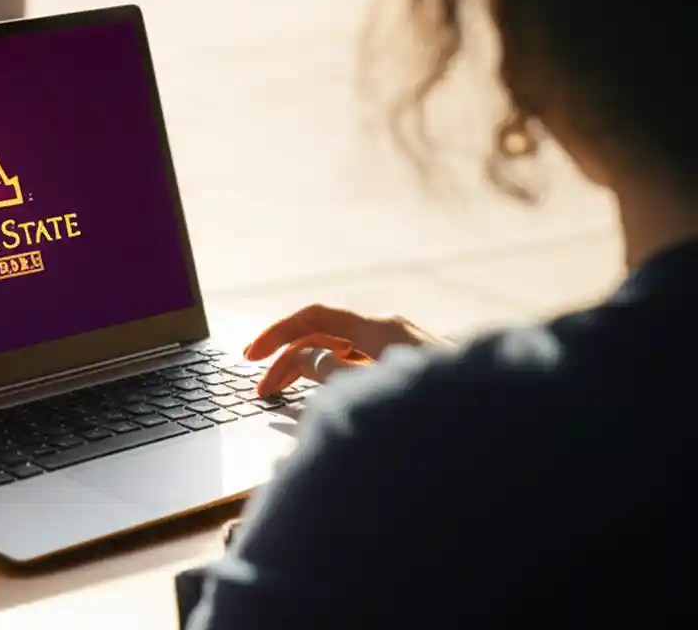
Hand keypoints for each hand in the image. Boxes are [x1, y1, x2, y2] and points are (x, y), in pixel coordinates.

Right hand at [243, 304, 442, 395]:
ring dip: (308, 373)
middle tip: (260, 392)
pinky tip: (319, 400)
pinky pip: (359, 369)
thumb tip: (303, 360)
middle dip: (288, 361)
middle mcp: (390, 333)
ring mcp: (401, 352)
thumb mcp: (373, 390)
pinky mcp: (409, 374)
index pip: (315, 317)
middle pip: (325, 337)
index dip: (278, 333)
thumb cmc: (437, 411)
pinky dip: (332, 380)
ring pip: (341, 354)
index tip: (252, 356)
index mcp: (381, 327)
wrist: (496, 431)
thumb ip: (331, 373)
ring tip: (281, 399)